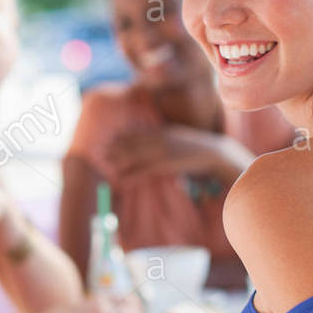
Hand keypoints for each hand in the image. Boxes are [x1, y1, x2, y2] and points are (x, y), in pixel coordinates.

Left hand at [106, 126, 250, 183]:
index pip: (136, 133)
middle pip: (131, 143)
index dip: (119, 136)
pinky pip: (144, 171)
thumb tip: (152, 141)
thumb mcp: (179, 137)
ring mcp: (163, 151)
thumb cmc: (196, 148)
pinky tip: (121, 180)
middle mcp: (160, 139)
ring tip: (105, 165)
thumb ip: (165, 137)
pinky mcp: (166, 164)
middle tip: (97, 151)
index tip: (105, 138)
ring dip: (118, 161)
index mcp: (163, 131)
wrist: (215, 153)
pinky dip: (131, 176)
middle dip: (113, 147)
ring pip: (135, 156)